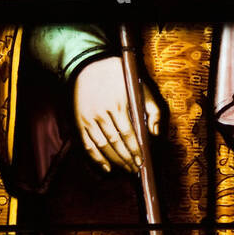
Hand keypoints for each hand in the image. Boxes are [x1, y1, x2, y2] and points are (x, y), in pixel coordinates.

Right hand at [73, 56, 160, 174]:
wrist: (89, 65)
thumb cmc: (119, 77)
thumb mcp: (140, 87)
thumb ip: (152, 109)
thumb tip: (154, 133)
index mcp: (118, 104)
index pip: (128, 134)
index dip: (135, 149)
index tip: (141, 160)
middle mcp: (102, 113)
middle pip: (115, 143)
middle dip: (127, 158)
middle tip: (135, 169)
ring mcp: (89, 118)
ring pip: (102, 145)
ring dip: (114, 161)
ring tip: (125, 169)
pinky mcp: (79, 121)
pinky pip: (87, 144)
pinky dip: (96, 158)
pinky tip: (106, 167)